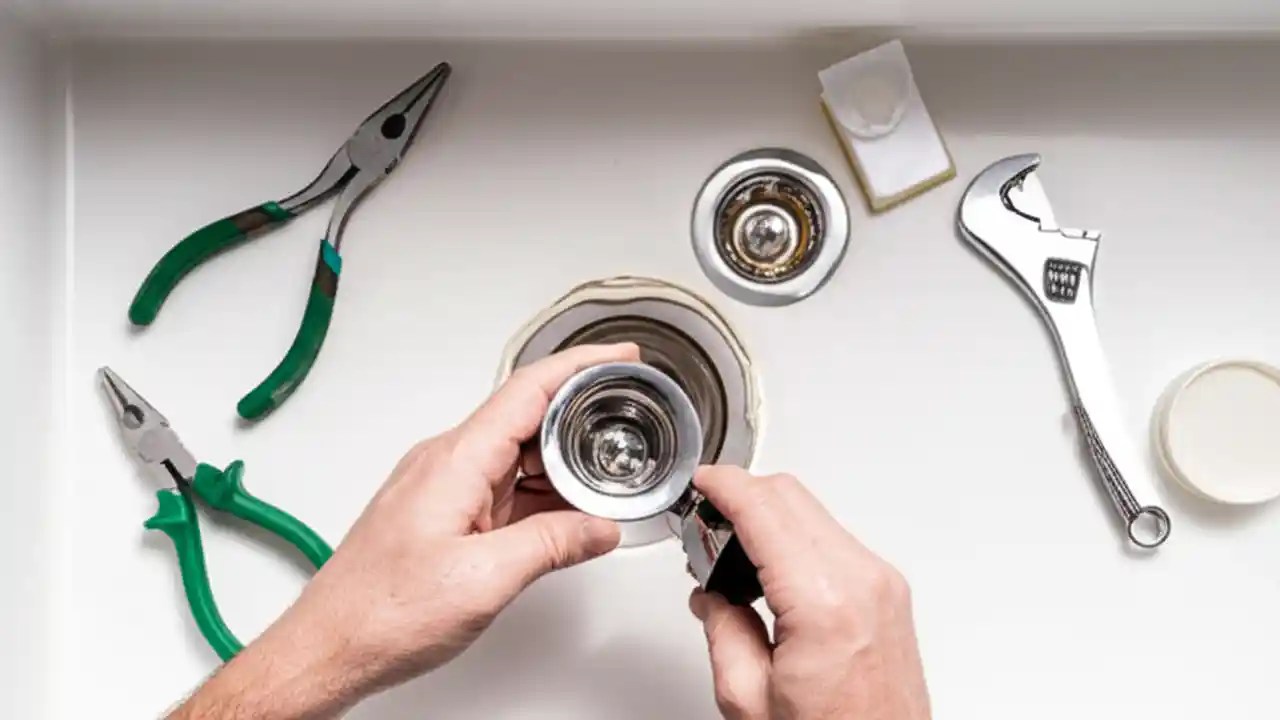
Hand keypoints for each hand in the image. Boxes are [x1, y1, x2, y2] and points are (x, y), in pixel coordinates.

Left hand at [171, 343, 636, 718]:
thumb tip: (600, 528)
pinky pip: (501, 486)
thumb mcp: (486, 579)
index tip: (620, 355)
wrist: (331, 646)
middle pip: (528, 418)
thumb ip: (552, 545)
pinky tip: (565, 515)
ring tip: (608, 480)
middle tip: (630, 424)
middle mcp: (447, 462)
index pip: (529, 390)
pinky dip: (540, 492)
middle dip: (583, 417)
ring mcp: (442, 485)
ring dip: (564, 464)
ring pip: (517, 455)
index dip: (580, 366)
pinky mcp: (441, 511)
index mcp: (457, 461)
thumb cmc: (383, 612)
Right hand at [689, 468, 929, 719]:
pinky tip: (769, 569)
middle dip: (744, 496)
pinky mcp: (890, 595)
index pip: (766, 511)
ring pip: (814, 513)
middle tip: (706, 522)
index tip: (703, 482)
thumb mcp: (749, 697)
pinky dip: (796, 539)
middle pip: (793, 497)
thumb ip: (723, 631)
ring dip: (770, 517)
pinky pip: (834, 540)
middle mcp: (864, 582)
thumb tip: (712, 596)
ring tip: (733, 554)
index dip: (726, 486)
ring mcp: (884, 585)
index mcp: (825, 603)